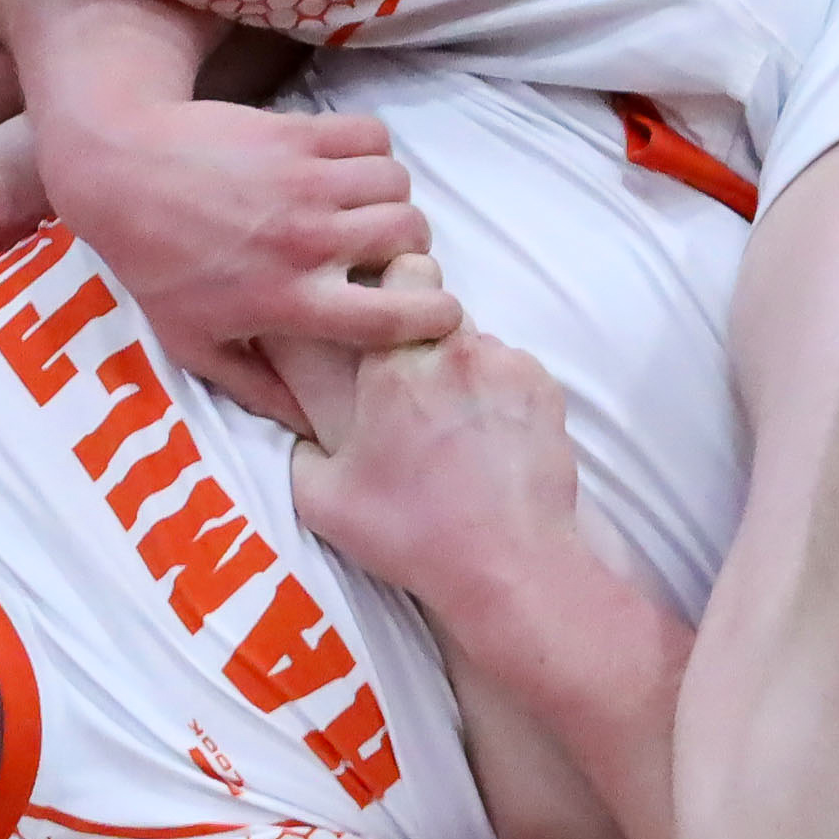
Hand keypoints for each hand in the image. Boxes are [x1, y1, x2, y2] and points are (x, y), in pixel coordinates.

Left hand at [42, 98, 459, 429]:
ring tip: (363, 208)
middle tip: (385, 252)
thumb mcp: (196, 345)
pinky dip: (371, 152)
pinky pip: (373, 137)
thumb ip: (259, 390)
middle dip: (411, 248)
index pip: (396, 317)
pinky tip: (344, 168)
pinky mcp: (297, 135)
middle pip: (409, 238)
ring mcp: (304, 184)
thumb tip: (312, 430)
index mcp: (289, 302)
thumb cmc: (155, 266)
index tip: (438, 312)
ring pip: (398, 184)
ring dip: (391, 197)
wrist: (119, 172)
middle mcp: (305, 243)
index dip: (436, 317)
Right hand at [286, 262, 584, 646]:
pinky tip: (491, 438)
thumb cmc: (413, 535)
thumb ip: (297, 450)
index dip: (396, 288)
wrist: (509, 564)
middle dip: (426, 336)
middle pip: (440, 309)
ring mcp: (507, 367)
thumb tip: (292, 428)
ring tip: (457, 425)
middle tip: (416, 390)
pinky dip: (502, 393)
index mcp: (394, 369)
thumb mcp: (322, 502)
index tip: (385, 318)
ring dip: (465, 369)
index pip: (403, 274)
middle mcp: (455, 352)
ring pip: (480, 342)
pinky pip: (515, 370)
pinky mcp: (545, 390)